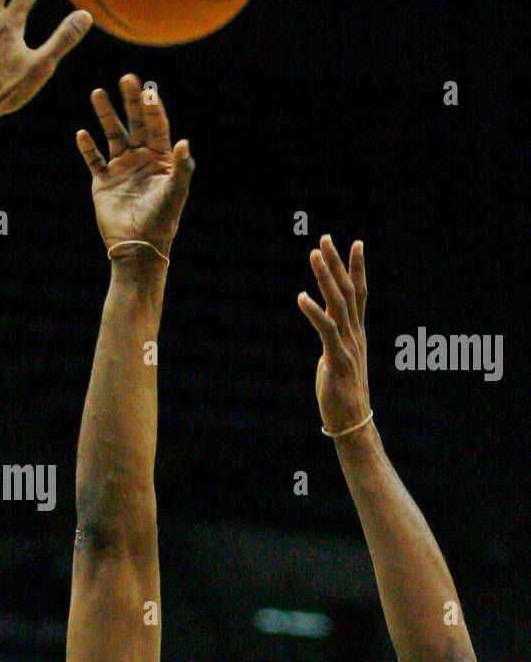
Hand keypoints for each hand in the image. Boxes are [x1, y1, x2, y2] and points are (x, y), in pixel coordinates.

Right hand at [77, 75, 194, 259]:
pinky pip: (93, 159)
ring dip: (105, 115)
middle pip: (135, 123)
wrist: (138, 247)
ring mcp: (121, 168)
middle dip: (131, 101)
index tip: (148, 91)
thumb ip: (181, 168)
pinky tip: (82, 133)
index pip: (157, 127)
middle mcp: (141, 159)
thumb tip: (184, 142)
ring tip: (97, 92)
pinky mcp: (103, 182)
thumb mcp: (174, 193)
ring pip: (112, 135)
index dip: (153, 109)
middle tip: (126, 78)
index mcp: (160, 159)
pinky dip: (87, 147)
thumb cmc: (161, 221)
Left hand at [298, 236, 371, 434]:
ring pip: (339, 304)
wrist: (352, 424)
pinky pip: (326, 331)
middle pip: (349, 291)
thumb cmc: (341, 395)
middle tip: (326, 238)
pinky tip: (301, 297)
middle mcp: (356, 335)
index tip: (355, 242)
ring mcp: (349, 346)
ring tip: (315, 254)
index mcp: (356, 334)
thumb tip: (326, 332)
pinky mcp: (337, 361)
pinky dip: (314, 312)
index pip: (360, 293)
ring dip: (326, 277)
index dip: (357, 268)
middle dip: (337, 264)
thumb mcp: (336, 361)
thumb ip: (333, 343)